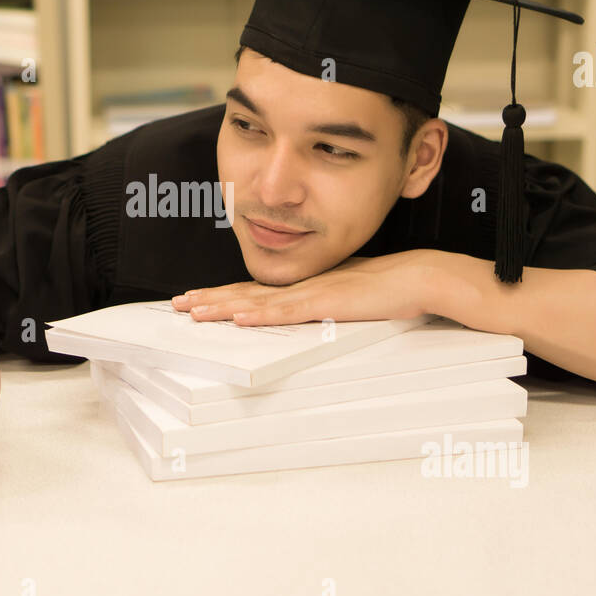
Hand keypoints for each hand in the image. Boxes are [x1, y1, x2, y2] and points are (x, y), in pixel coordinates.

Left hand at [171, 250, 441, 325]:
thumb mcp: (344, 295)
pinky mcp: (327, 304)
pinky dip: (262, 315)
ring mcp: (312, 293)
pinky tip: (239, 318)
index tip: (195, 300)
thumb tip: (302, 311)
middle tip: (177, 304)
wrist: (417, 277)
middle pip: (246, 294)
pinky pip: (288, 312)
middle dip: (210, 299)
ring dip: (224, 307)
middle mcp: (301, 286)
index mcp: (303, 285)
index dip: (223, 295)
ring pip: (258, 302)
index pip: (254, 291)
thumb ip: (320, 303)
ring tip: (194, 312)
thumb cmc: (386, 287)